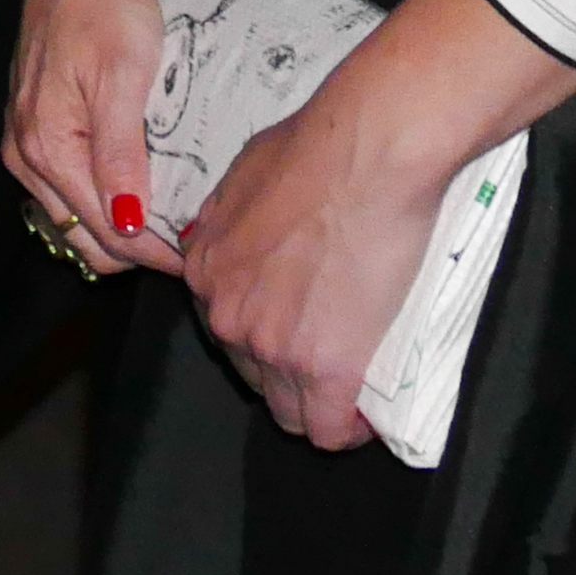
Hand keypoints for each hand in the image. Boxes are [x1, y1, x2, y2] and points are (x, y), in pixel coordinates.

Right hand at [5, 0, 174, 274]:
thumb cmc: (102, 2)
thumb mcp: (124, 75)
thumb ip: (120, 154)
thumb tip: (127, 221)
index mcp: (46, 144)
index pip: (105, 230)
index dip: (154, 251)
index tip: (199, 256)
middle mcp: (25, 154)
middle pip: (84, 236)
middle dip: (136, 248)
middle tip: (192, 239)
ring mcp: (25, 142)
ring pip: (74, 218)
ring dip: (121, 228)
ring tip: (173, 218)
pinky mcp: (34, 127)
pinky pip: (68, 189)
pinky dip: (103, 201)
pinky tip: (141, 188)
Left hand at [179, 0, 575, 446]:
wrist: (369, 149)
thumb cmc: (322, 145)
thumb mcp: (249, 174)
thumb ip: (238, 218)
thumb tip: (254, 232)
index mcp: (206, 270)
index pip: (226, 331)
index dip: (267, 336)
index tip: (302, 334)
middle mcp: (226, 314)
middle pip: (254, 376)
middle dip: (290, 373)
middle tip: (334, 357)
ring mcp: (270, 344)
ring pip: (289, 413)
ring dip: (319, 407)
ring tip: (356, 392)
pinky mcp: (321, 367)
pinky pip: (328, 430)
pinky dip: (349, 428)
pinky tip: (368, 412)